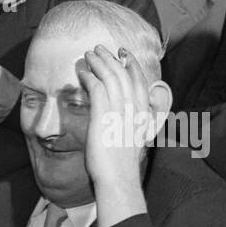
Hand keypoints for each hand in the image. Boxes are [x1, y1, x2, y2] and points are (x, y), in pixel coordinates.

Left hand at [79, 44, 149, 226]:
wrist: (119, 179)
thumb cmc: (123, 163)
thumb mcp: (134, 138)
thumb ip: (131, 121)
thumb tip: (124, 111)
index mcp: (143, 113)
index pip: (140, 80)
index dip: (131, 64)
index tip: (123, 53)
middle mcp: (134, 109)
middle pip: (123, 74)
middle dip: (111, 58)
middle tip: (99, 48)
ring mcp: (119, 111)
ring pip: (110, 77)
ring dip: (98, 62)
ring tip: (88, 54)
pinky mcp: (103, 116)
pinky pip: (96, 89)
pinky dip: (89, 77)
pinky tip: (82, 73)